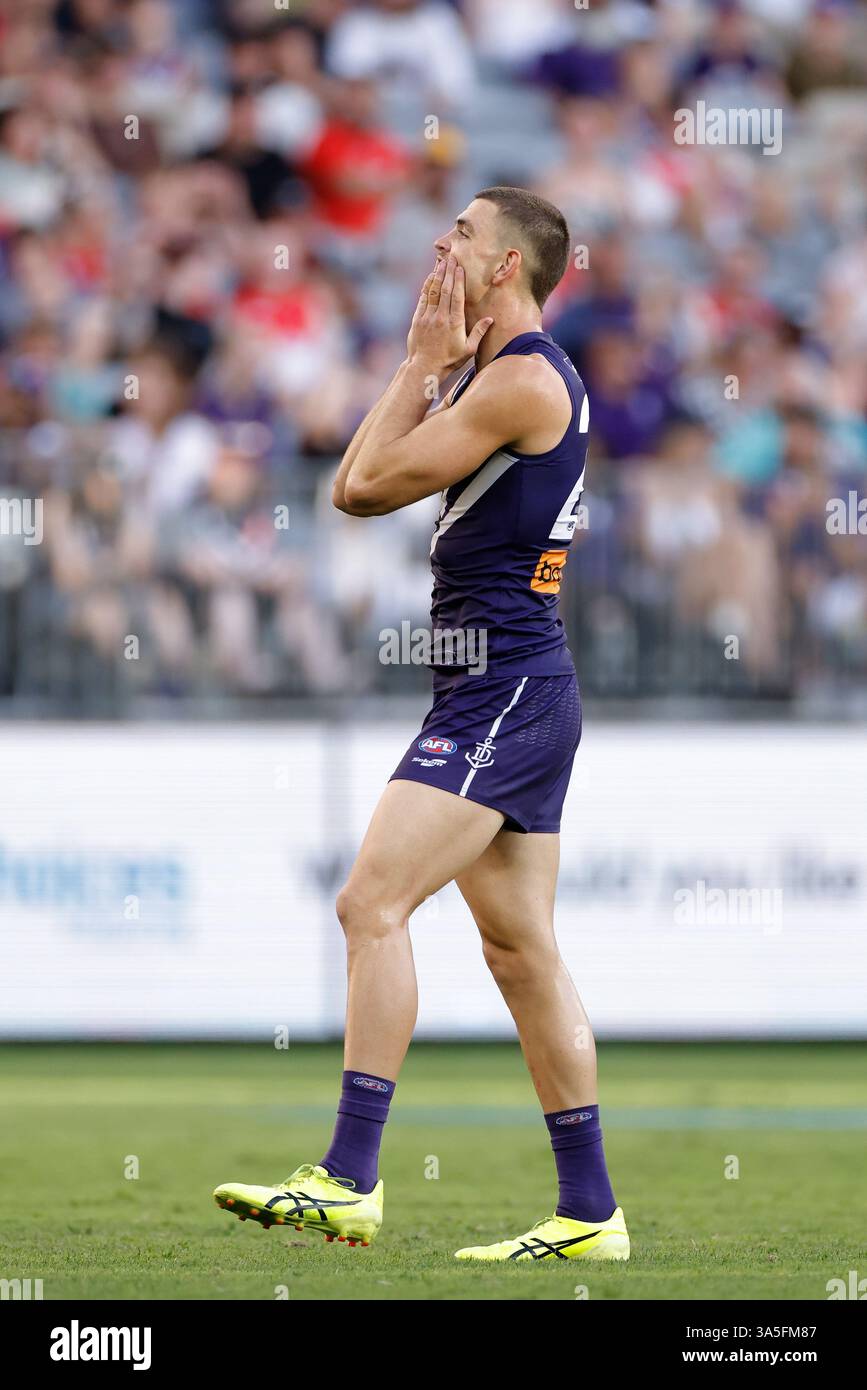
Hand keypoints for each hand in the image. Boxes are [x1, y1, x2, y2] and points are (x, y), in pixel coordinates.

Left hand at [406, 255, 492, 376]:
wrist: (424, 368)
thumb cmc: (449, 360)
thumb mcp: (468, 350)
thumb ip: (479, 333)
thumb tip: (490, 319)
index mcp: (454, 323)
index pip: (457, 296)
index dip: (458, 280)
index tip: (460, 268)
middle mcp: (441, 317)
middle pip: (445, 289)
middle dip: (448, 272)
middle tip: (451, 258)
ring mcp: (428, 317)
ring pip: (433, 291)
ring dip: (437, 275)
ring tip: (441, 263)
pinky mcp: (418, 319)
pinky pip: (423, 298)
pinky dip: (427, 286)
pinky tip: (431, 277)